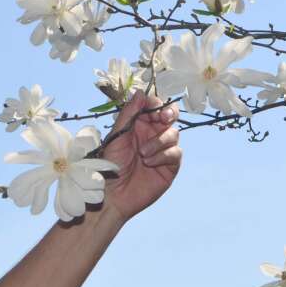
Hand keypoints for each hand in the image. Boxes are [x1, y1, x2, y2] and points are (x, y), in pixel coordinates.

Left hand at [101, 92, 181, 221]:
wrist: (113, 194)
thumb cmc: (110, 165)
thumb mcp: (117, 135)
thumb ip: (129, 114)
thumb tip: (140, 92)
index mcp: (139, 125)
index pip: (154, 106)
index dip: (156, 104)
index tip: (153, 108)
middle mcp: (153, 135)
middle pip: (170, 116)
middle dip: (168, 114)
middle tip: (163, 118)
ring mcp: (162, 150)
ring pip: (173, 134)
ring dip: (159, 141)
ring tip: (143, 154)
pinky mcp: (170, 166)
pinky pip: (175, 153)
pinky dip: (163, 155)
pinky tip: (149, 162)